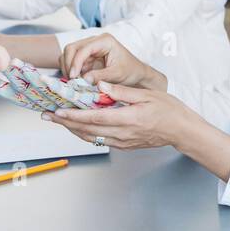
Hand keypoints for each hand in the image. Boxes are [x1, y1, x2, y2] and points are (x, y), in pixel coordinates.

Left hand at [49, 82, 189, 150]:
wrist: (181, 131)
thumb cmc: (169, 110)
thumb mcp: (147, 95)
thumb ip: (122, 91)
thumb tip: (101, 85)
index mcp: (127, 119)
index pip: (93, 118)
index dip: (73, 115)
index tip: (57, 110)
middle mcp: (122, 134)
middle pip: (86, 130)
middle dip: (65, 122)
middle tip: (47, 115)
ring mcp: (122, 142)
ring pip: (90, 137)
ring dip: (72, 129)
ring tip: (57, 120)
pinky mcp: (124, 145)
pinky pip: (99, 140)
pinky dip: (86, 133)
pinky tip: (78, 127)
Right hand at [59, 33, 162, 89]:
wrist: (136, 74)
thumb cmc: (130, 71)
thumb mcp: (117, 74)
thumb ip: (101, 76)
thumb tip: (84, 79)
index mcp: (105, 40)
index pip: (83, 49)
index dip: (76, 62)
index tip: (73, 77)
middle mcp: (95, 41)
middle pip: (72, 48)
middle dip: (69, 65)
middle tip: (71, 81)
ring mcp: (89, 48)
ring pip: (68, 54)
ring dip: (68, 68)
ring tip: (74, 82)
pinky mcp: (86, 57)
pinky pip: (71, 61)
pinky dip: (70, 71)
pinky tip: (76, 81)